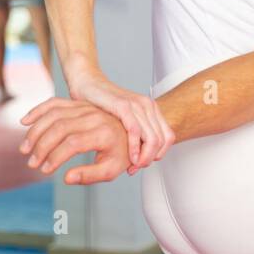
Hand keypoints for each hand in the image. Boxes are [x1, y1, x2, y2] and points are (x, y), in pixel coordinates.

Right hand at [17, 97, 130, 184]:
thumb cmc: (121, 154)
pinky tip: (25, 122)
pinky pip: (54, 103)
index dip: (55, 157)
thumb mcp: (112, 169)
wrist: (131, 133)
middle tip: (32, 162)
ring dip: (35, 131)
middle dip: (41, 146)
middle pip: (60, 127)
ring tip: (25, 149)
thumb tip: (66, 178)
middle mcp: (95, 117)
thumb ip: (90, 175)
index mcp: (105, 133)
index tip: (45, 170)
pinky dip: (38, 111)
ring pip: (54, 115)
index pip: (73, 143)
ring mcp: (86, 108)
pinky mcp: (79, 104)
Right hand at [59, 69, 174, 171]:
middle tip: (135, 169)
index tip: (143, 164)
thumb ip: (135, 137)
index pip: (168, 138)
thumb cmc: (101, 105)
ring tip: (132, 167)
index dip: (158, 154)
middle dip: (149, 159)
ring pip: (153, 139)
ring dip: (143, 157)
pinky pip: (136, 131)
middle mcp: (148, 106)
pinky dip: (134, 148)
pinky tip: (129, 157)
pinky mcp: (123, 105)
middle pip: (162, 141)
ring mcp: (137, 104)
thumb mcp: (123, 122)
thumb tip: (140, 160)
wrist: (86, 84)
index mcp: (152, 109)